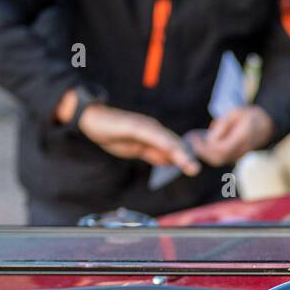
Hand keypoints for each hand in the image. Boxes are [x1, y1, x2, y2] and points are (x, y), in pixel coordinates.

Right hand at [71, 103, 201, 175]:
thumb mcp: (138, 149)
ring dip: (178, 152)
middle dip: (186, 157)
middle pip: (174, 143)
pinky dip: (162, 142)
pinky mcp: (134, 125)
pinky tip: (169, 150)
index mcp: (156, 135)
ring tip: (188, 163)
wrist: (93, 120)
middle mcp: (154, 128)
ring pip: (165, 139)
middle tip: (195, 170)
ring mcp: (145, 125)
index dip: (185, 158)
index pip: (174, 147)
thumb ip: (155, 154)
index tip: (194, 169)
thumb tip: (172, 162)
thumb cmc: (114, 134)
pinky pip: (150, 134)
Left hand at [190, 105, 274, 167]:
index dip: (205, 146)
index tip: (194, 137)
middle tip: (193, 139)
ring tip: (197, 139)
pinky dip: (210, 152)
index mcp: (243, 137)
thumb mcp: (234, 113)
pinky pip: (221, 158)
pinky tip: (205, 142)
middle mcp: (242, 150)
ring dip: (205, 152)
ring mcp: (240, 155)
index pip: (221, 148)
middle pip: (218, 158)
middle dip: (202, 151)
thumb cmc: (249, 116)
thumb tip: (208, 140)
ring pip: (218, 160)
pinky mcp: (236, 156)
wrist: (266, 125)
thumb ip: (221, 126)